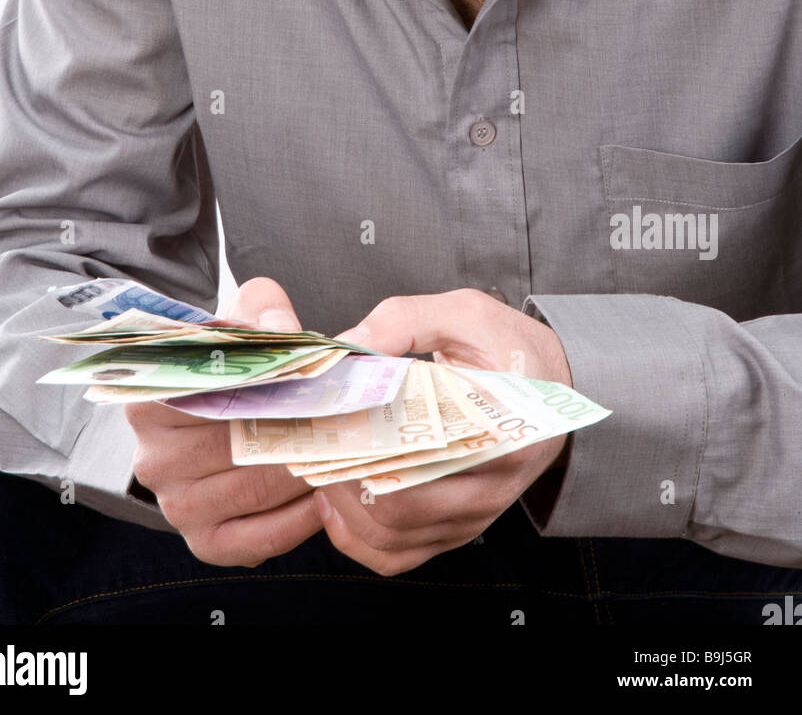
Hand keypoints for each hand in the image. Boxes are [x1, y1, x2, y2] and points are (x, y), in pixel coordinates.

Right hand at [124, 277, 322, 567]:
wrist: (230, 404)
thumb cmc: (240, 359)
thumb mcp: (246, 315)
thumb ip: (262, 309)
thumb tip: (281, 327)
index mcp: (152, 398)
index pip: (202, 393)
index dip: (260, 385)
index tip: (305, 375)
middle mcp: (153, 457)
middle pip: (236, 445)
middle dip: (294, 429)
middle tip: (345, 416)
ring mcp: (176, 505)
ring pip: (254, 492)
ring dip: (304, 473)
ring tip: (346, 450)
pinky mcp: (204, 541)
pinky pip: (258, 539)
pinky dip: (299, 520)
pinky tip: (327, 494)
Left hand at [310, 288, 572, 576]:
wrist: (553, 381)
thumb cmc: (508, 346)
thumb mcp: (465, 313)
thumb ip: (406, 321)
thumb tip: (347, 346)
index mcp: (502, 430)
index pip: (421, 459)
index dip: (364, 444)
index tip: (330, 418)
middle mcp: (492, 485)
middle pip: (400, 508)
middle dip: (344, 478)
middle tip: (313, 443)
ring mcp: (473, 513)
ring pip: (392, 539)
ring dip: (345, 510)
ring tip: (321, 467)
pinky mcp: (456, 527)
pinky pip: (398, 554)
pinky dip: (358, 537)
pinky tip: (338, 501)